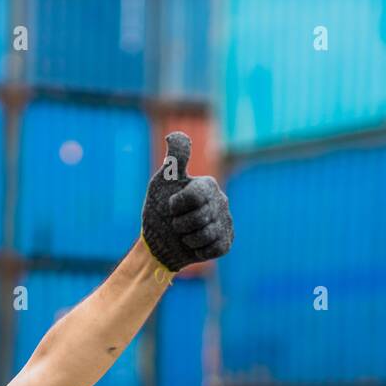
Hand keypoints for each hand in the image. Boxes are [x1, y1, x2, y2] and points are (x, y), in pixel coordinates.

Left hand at [141, 131, 233, 271]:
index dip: (176, 205)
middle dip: (180, 224)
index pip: (194, 196)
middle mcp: (222, 201)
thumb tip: (173, 135)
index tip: (170, 207)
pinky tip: (194, 245)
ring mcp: (226, 222)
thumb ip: (174, 159)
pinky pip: (215, 248)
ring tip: (184, 235)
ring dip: (188, 239)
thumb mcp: (162, 182)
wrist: (159, 243)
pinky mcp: (226, 242)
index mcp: (208, 185)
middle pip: (200, 217)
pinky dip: (199, 250)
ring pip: (206, 235)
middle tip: (176, 224)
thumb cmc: (159, 210)